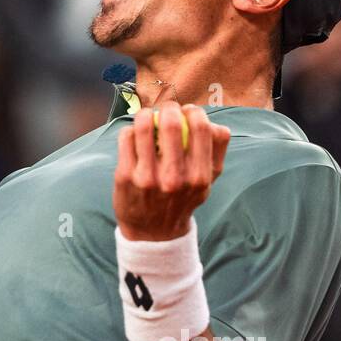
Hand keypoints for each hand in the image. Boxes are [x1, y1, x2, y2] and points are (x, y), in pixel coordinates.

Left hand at [113, 103, 229, 241]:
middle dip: (169, 108)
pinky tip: (135, 135)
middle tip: (167, 110)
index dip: (195, 112)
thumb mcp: (207, 182)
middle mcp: (174, 178)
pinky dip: (131, 129)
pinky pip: (126, 137)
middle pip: (172, 124)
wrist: (153, 232)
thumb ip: (216, 152)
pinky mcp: (125, 176)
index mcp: (199, 177)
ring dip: (146, 114)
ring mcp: (147, 177)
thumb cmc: (182, 198)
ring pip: (143, 126)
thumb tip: (213, 122)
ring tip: (148, 116)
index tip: (189, 112)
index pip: (202, 129)